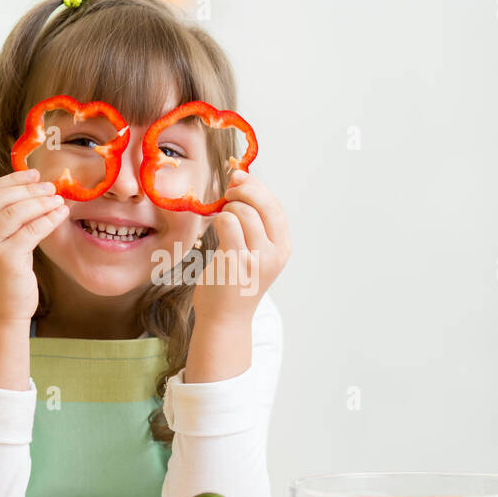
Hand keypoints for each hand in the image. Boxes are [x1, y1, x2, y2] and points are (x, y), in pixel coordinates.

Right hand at [0, 168, 67, 324]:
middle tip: (51, 186)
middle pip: (1, 199)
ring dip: (41, 202)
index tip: (34, 174)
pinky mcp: (4, 260)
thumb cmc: (4, 276)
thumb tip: (32, 187)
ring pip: (16, 212)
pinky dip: (49, 219)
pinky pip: (32, 231)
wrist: (2, 312)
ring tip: (58, 198)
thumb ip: (5, 218)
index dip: (13, 180)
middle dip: (29, 189)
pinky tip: (61, 214)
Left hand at [192, 170, 290, 327]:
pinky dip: (218, 217)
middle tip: (227, 190)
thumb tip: (241, 180)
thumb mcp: (255, 253)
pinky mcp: (236, 262)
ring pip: (244, 211)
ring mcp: (257, 259)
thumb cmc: (234, 283)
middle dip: (243, 189)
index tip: (239, 176)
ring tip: (221, 217)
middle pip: (263, 203)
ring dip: (228, 206)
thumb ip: (253, 224)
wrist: (224, 320)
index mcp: (282, 248)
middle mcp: (275, 253)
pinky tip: (214, 226)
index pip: (275, 206)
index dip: (257, 186)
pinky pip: (227, 222)